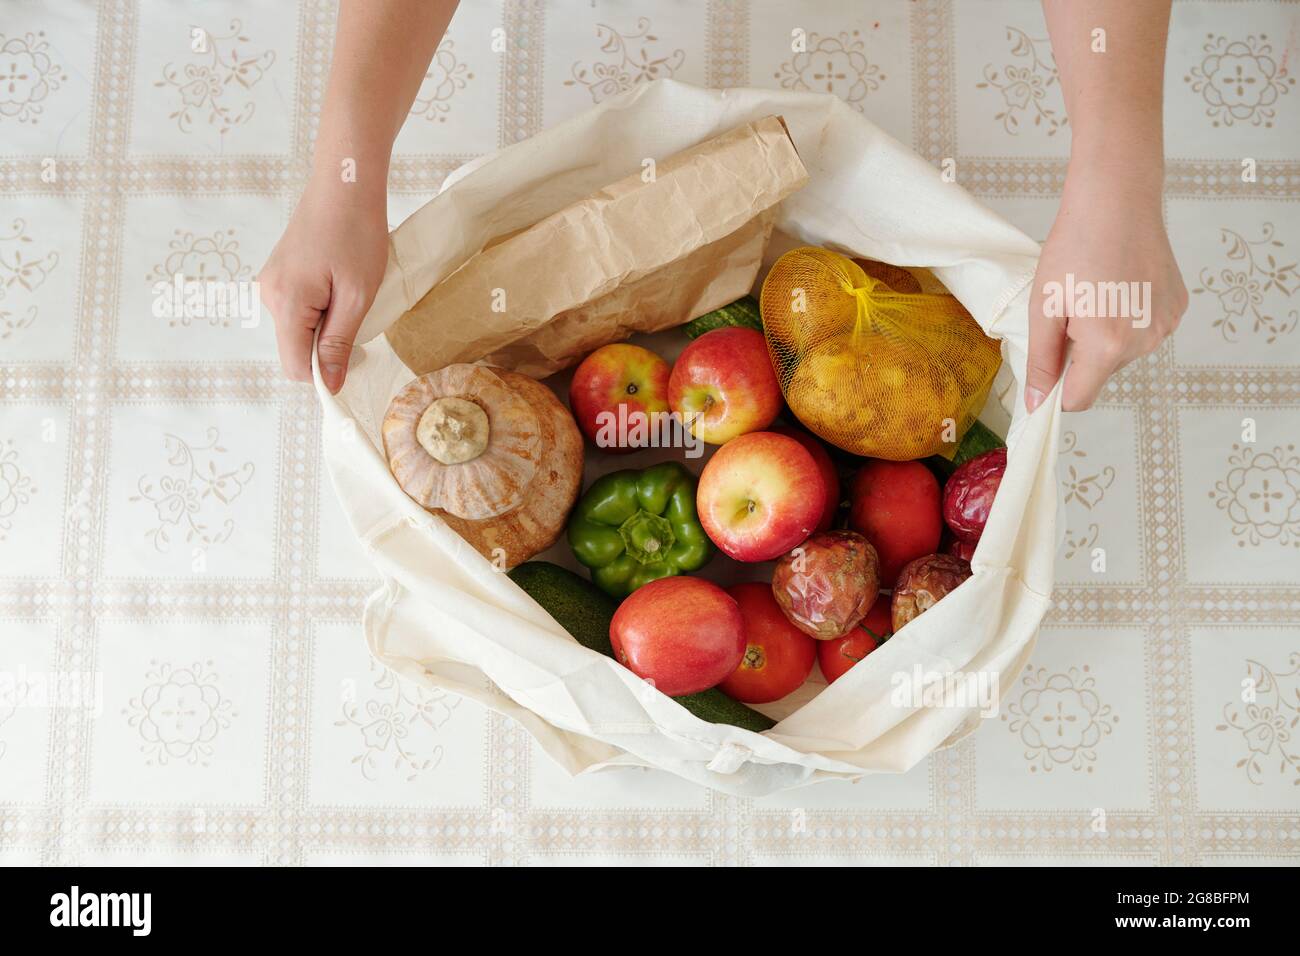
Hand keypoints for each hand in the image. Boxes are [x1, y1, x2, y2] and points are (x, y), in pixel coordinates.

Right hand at [259, 173, 388, 392]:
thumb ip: (339, 342)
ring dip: (328, 326)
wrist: (345, 183)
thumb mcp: (357, 295)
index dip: (324, 376)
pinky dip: (322, 310)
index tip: (356, 363)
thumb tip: (329, 384)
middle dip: (329, 347)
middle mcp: (269, 295)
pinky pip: (299, 310)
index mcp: (286, 304)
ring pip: (299, 329)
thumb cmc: (357, 233)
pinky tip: (341, 285)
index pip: (295, 367)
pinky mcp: (280, 274)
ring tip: (353, 294)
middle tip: (363, 316)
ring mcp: (271, 283)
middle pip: (296, 349)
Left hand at [1025, 169, 1186, 412]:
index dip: (1058, 390)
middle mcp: (1145, 342)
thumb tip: (1037, 405)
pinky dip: (1129, 319)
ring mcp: (1166, 325)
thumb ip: (1042, 360)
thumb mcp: (1044, 307)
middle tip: (1074, 308)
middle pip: (1101, 373)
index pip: (1080, 398)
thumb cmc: (1074, 248)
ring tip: (1098, 292)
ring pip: (1123, 353)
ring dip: (1105, 336)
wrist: (1117, 200)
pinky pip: (1144, 331)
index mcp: (1108, 346)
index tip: (1048, 366)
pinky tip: (1121, 285)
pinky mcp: (1178, 308)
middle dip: (1081, 353)